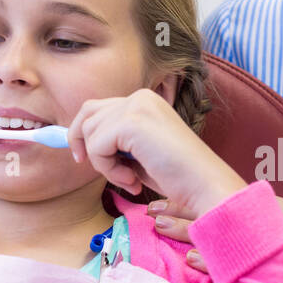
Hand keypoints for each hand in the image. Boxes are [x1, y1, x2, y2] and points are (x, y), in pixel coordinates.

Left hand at [66, 88, 246, 219]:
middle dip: (86, 145)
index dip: (84, 134)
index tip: (82, 158)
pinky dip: (108, 169)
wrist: (204, 186)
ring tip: (130, 179)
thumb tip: (78, 142)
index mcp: (145, 100)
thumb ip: (114, 141)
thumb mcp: (139, 152)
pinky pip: (96, 146)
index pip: (97, 108)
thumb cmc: (176, 177)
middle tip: (108, 171)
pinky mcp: (131, 122)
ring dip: (103, 164)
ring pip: (90, 133)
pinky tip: (133, 180)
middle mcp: (140, 97)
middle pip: (88, 113)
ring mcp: (136, 106)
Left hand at [149, 193, 282, 282]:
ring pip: (230, 226)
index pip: (235, 199)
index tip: (169, 199)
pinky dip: (216, 257)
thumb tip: (230, 230)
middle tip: (153, 209)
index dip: (201, 200)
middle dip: (187, 208)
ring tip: (160, 226)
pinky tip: (191, 259)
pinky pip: (245, 256)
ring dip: (191, 228)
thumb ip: (269, 232)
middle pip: (228, 207)